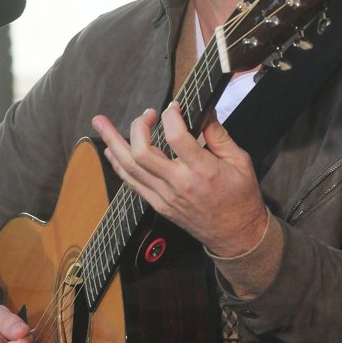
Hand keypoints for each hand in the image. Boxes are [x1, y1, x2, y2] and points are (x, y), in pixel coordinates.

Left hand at [92, 103, 267, 256]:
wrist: (235, 235)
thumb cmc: (241, 198)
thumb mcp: (240, 162)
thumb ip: (219, 135)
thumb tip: (205, 112)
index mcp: (202, 171)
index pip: (176, 137)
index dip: (171, 116)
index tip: (174, 107)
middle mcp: (179, 184)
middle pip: (142, 152)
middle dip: (139, 126)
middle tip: (148, 114)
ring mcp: (165, 197)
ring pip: (129, 167)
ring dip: (112, 142)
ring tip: (100, 122)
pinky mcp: (158, 205)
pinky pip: (131, 182)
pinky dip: (118, 164)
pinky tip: (111, 149)